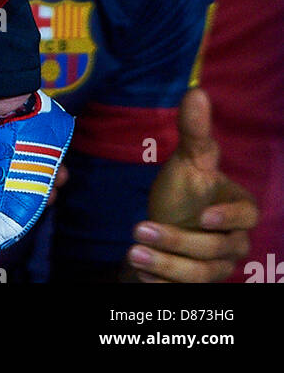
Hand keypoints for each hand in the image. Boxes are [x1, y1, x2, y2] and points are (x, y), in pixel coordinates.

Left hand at [125, 88, 257, 282]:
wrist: (162, 227)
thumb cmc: (182, 192)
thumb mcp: (185, 161)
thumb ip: (194, 132)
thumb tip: (196, 91)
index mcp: (236, 208)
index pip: (248, 215)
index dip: (230, 217)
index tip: (204, 216)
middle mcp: (233, 241)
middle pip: (218, 249)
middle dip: (178, 240)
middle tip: (140, 228)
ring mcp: (218, 267)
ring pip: (201, 274)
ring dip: (166, 264)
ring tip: (134, 251)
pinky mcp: (197, 285)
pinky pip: (186, 292)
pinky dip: (162, 283)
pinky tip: (140, 272)